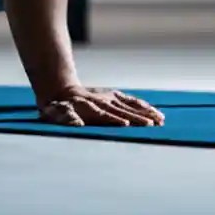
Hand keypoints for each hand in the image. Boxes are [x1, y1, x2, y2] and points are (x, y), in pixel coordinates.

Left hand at [38, 86, 165, 126]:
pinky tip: (156, 114)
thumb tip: (77, 125)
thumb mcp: (55, 113)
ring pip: (129, 105)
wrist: (60, 89)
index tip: (125, 125)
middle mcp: (100, 101)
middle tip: (150, 125)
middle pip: (120, 110)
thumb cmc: (57, 108)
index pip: (102, 114)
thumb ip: (66, 119)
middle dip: (135, 118)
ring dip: (144, 113)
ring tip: (159, 120)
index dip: (114, 119)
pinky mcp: (114, 96)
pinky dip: (143, 107)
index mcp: (86, 107)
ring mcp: (108, 97)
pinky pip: (131, 101)